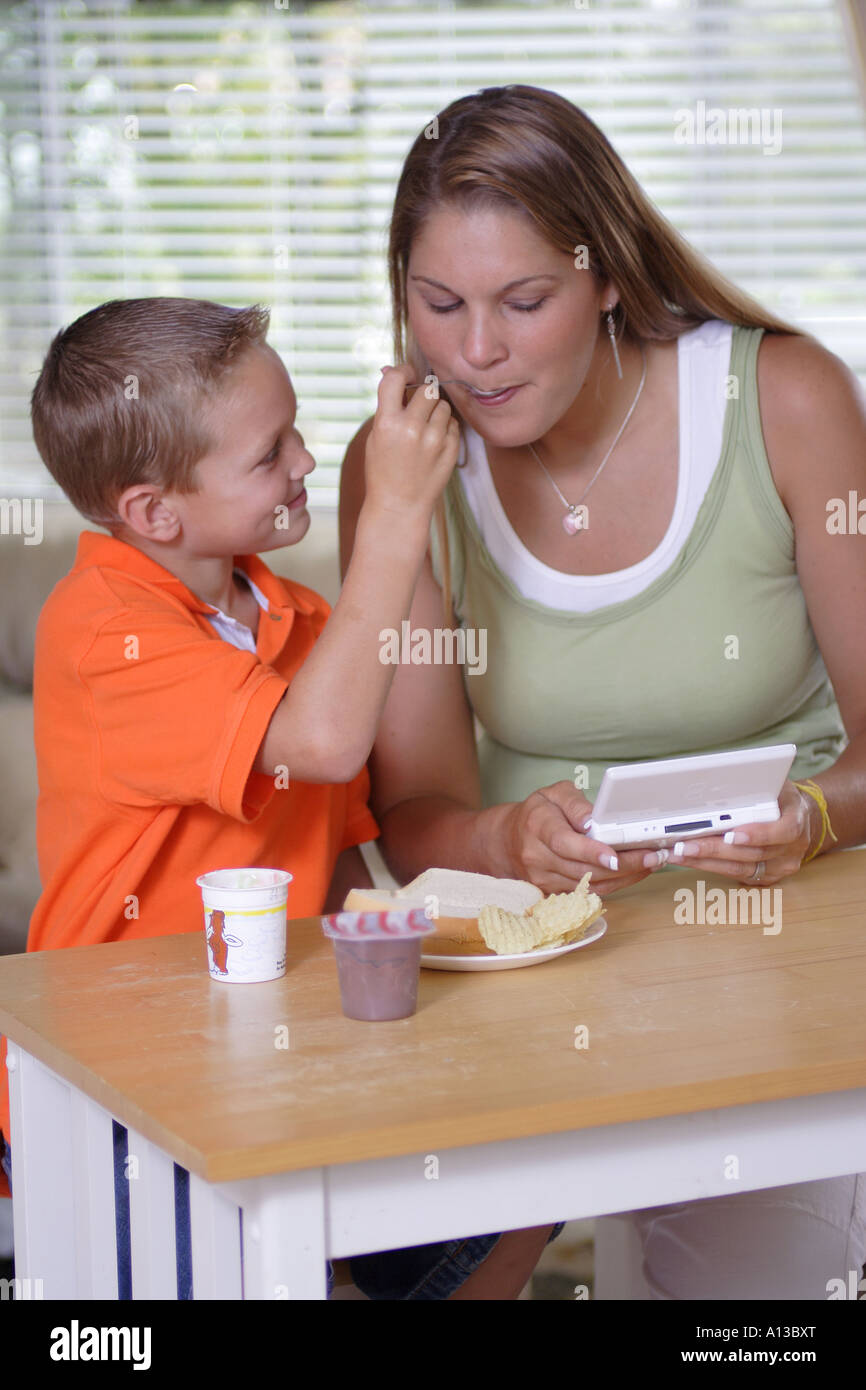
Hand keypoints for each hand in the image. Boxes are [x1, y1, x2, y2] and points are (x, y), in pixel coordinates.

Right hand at [363, 364, 459, 521]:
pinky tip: (433, 444)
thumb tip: (391, 370)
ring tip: (425, 430)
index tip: (406, 375)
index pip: (396, 378)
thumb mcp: (376, 436)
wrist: (399, 506)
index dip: (402, 371)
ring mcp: (434, 440)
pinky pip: (452, 424)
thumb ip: (386, 405)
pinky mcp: (451, 450)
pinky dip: (445, 428)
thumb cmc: (383, 470)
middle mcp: (411, 429)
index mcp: (387, 423)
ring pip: (443, 405)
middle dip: (423, 394)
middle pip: (427, 389)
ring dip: (435, 411)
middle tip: (418, 407)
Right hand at [501, 780, 653, 897]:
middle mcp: (537, 856)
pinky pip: (588, 892)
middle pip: (582, 867)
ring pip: (589, 884)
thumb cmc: (539, 812)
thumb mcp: (554, 794)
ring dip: (624, 876)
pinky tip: (634, 872)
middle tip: (653, 856)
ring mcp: (543, 878)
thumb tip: (595, 821)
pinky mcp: (552, 892)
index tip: (614, 855)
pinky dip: (615, 884)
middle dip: (622, 864)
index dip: (590, 851)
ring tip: (651, 862)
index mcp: (537, 825)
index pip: (564, 842)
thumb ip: (575, 804)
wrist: (509, 840)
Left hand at [663, 779, 817, 884]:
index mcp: (797, 821)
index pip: (782, 831)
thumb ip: (757, 786)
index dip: (757, 834)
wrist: (797, 818)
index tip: (731, 834)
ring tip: (678, 853)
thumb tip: (723, 780)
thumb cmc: (780, 796)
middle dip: (715, 849)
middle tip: (686, 845)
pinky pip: (735, 875)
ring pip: (740, 868)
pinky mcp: (765, 878)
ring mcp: (779, 867)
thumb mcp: (774, 783)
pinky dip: (709, 866)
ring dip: (705, 861)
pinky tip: (688, 859)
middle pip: (753, 854)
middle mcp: (791, 849)